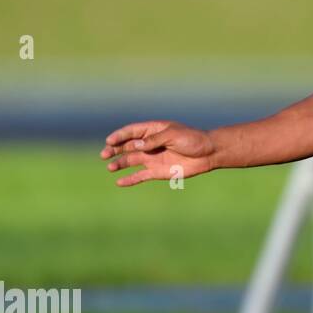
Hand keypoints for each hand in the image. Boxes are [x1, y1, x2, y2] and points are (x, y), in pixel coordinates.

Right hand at [101, 120, 216, 186]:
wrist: (208, 154)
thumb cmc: (192, 140)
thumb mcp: (173, 135)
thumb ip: (154, 140)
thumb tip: (135, 145)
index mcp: (153, 130)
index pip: (131, 132)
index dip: (119, 136)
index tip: (110, 141)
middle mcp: (150, 144)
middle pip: (127, 146)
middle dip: (114, 150)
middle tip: (104, 154)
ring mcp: (152, 158)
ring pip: (131, 160)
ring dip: (119, 163)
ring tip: (110, 167)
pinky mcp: (157, 171)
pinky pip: (140, 176)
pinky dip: (130, 179)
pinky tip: (119, 182)